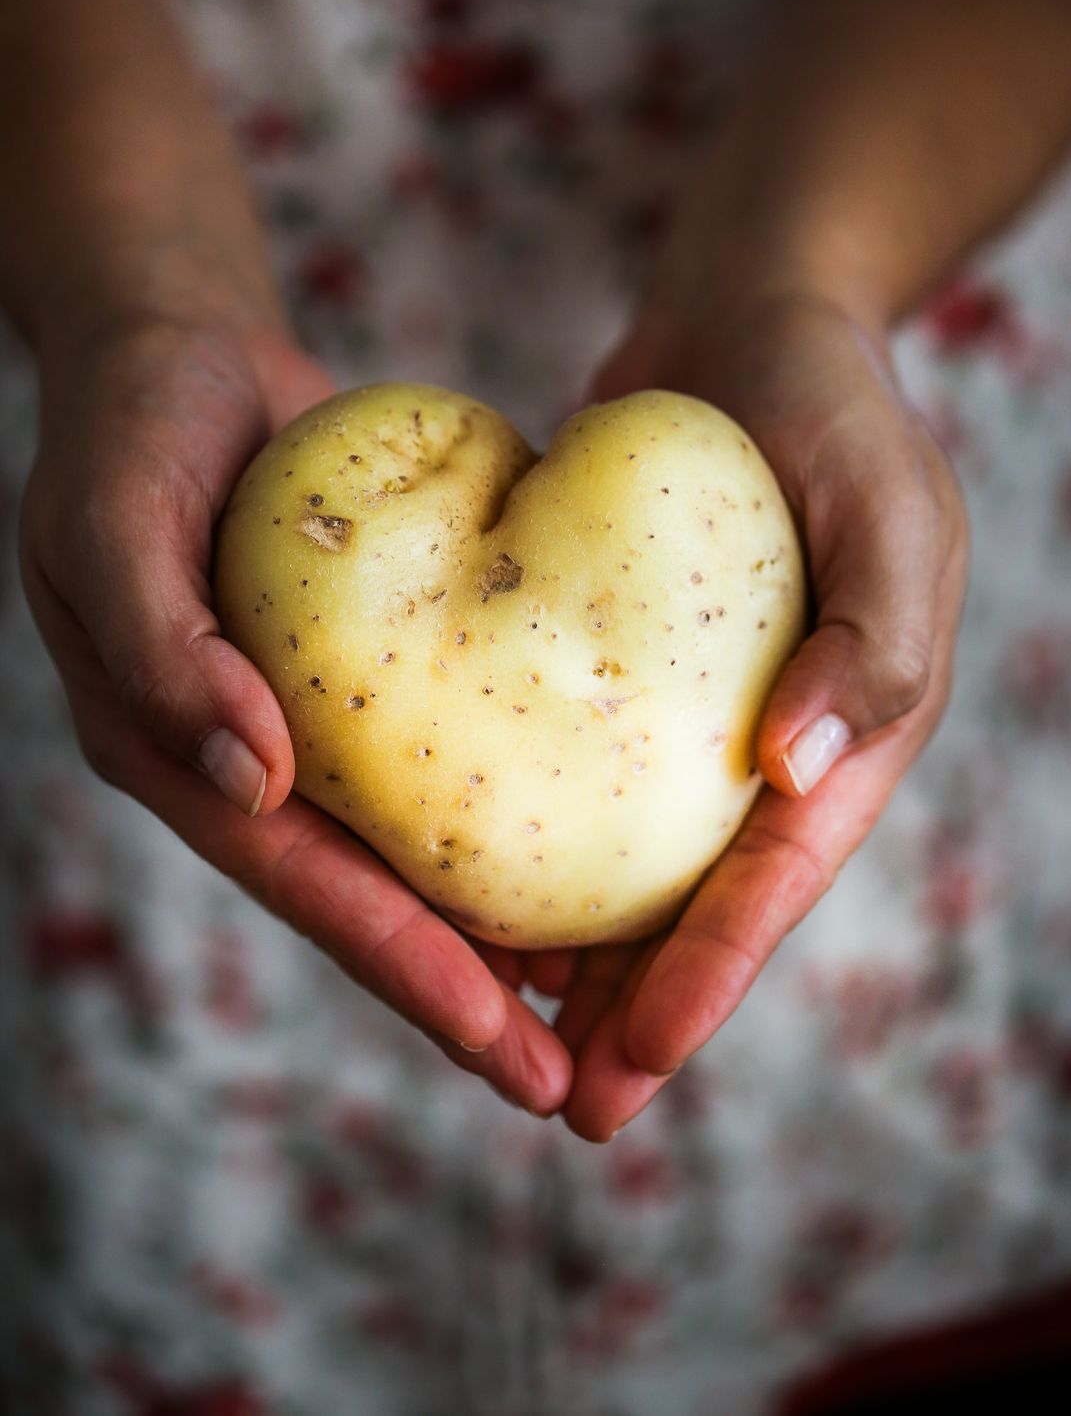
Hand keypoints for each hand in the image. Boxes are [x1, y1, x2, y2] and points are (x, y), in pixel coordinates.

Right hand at [20, 311, 571, 1115]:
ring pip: (409, 850)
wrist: (182, 351)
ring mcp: (305, 727)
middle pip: (362, 901)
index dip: (399, 964)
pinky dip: (503, 818)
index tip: (500, 1040)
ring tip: (596, 1002)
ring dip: (493, 930)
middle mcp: (245, 762)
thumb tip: (249, 784)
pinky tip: (582, 851)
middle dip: (459, 994)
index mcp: (175, 752)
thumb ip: (163, 652)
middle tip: (563, 1079)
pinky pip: (440, 760)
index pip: (299, 883)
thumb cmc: (135, 425)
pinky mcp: (365, 677)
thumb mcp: (116, 519)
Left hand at [547, 291, 967, 1140]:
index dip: (712, 978)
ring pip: (632, 858)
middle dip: (642, 1009)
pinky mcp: (615, 665)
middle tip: (564, 1103)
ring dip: (580, 949)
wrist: (754, 313)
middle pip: (702, 901)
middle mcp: (769, 738)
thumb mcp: (890, 505)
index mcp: (854, 730)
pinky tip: (467, 886)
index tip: (636, 1063)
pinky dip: (531, 836)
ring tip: (505, 1028)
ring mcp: (690, 708)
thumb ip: (876, 644)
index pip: (777, 879)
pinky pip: (571, 769)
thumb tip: (796, 780)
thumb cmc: (835, 402)